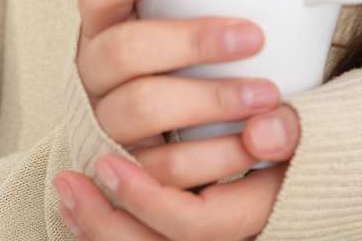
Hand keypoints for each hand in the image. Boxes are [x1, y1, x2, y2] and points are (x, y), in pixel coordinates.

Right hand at [53, 0, 303, 236]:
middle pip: (122, 51)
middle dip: (190, 41)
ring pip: (140, 109)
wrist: (161, 137)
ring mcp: (104, 122)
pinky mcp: (129, 171)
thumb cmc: (187, 61)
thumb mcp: (182, 21)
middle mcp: (93, 72)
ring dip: (208, 100)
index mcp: (101, 24)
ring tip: (266, 95)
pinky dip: (213, 157)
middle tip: (253, 36)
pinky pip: (162, 168)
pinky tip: (253, 143)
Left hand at [54, 105, 302, 239]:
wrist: (288, 160)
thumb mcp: (296, 131)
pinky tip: (76, 204)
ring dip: (95, 226)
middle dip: (107, 220)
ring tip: (65, 187)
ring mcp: (192, 237)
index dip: (149, 200)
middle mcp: (225, 235)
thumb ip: (286, 130)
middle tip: (71, 181)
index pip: (196, 225)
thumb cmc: (286, 138)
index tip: (109, 165)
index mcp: (253, 216)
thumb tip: (262, 132)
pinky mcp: (170, 231)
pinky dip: (102, 229)